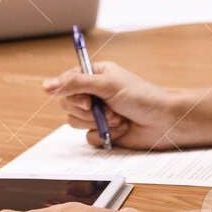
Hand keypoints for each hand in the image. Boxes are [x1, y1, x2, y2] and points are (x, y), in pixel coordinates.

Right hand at [43, 60, 189, 150]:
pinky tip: (120, 130)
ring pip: (75, 121)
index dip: (71, 92)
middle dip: (87, 110)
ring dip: (97, 122)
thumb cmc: (142, 98)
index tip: (86, 100)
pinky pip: (88, 137)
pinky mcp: (104, 132)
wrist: (165, 123)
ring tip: (118, 119)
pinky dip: (103, 135)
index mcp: (95, 75)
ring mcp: (98, 113)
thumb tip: (46, 85)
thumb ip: (75, 83)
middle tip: (104, 109)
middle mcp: (94, 93)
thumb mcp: (107, 85)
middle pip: (67, 103)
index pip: (67, 81)